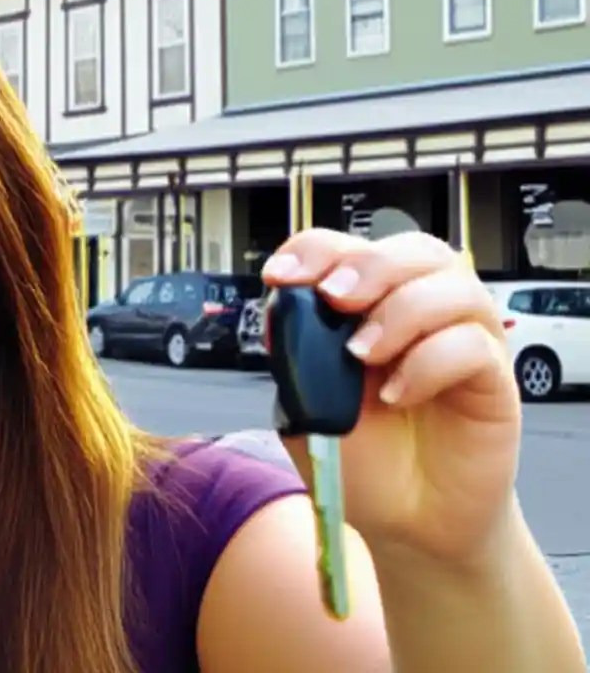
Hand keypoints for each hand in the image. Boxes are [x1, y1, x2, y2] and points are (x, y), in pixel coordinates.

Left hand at [262, 228, 522, 569]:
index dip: (316, 251)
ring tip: (363, 357)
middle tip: (333, 299)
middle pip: (412, 250)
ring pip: (451, 285)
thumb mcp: (306, 409)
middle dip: (367, 266)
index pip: (350, 251)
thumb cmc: (362, 462)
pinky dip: (428, 362)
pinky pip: (473, 344)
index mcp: (369, 308)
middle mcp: (420, 313)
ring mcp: (462, 340)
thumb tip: (282, 309)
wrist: (404, 523)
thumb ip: (295, 359)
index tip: (281, 276)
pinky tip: (397, 396)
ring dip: (399, 311)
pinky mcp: (493, 379)